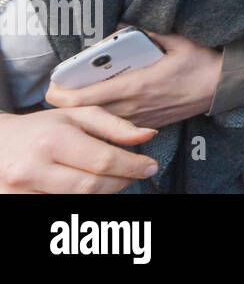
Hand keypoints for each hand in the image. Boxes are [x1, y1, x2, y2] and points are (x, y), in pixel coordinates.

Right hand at [0, 106, 157, 193]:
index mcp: (53, 140)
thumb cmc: (42, 127)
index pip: (103, 161)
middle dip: (121, 181)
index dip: (133, 166)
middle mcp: (33, 168)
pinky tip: (87, 186)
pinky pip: (58, 206)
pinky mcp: (14, 203)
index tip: (150, 167)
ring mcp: (20, 190)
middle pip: (92, 186)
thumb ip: (115, 126)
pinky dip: (79, 198)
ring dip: (103, 191)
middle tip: (134, 173)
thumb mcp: (78, 116)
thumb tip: (149, 135)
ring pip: (78, 200)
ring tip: (112, 178)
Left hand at [45, 31, 223, 129]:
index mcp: (136, 85)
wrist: (222, 87)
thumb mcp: (177, 40)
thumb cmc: (201, 62)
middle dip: (68, 103)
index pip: (86, 98)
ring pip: (100, 121)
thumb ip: (147, 32)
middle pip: (86, 113)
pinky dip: (104, 116)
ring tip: (79, 94)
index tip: (53, 84)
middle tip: (60, 88)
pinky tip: (105, 104)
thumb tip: (122, 24)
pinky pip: (117, 124)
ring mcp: (140, 118)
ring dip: (86, 110)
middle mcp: (134, 106)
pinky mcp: (148, 124)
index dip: (62, 94)